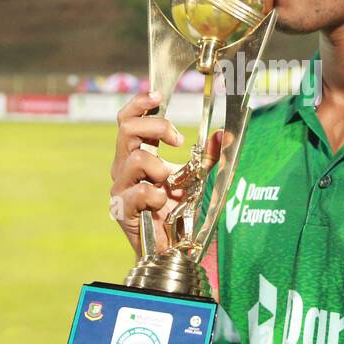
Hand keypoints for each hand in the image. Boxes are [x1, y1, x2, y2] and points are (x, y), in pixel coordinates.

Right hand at [109, 90, 222, 257]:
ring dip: (159, 168)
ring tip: (169, 183)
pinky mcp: (122, 209)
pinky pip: (137, 192)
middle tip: (178, 139)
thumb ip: (207, 156)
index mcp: (136, 154)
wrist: (170, 247)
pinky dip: (155, 196)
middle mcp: (123, 167)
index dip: (139, 104)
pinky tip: (162, 204)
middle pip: (127, 129)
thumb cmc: (178, 211)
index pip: (128, 120)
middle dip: (157, 126)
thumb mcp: (196, 178)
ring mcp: (120, 187)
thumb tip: (223, 133)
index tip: (159, 95)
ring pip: (134, 159)